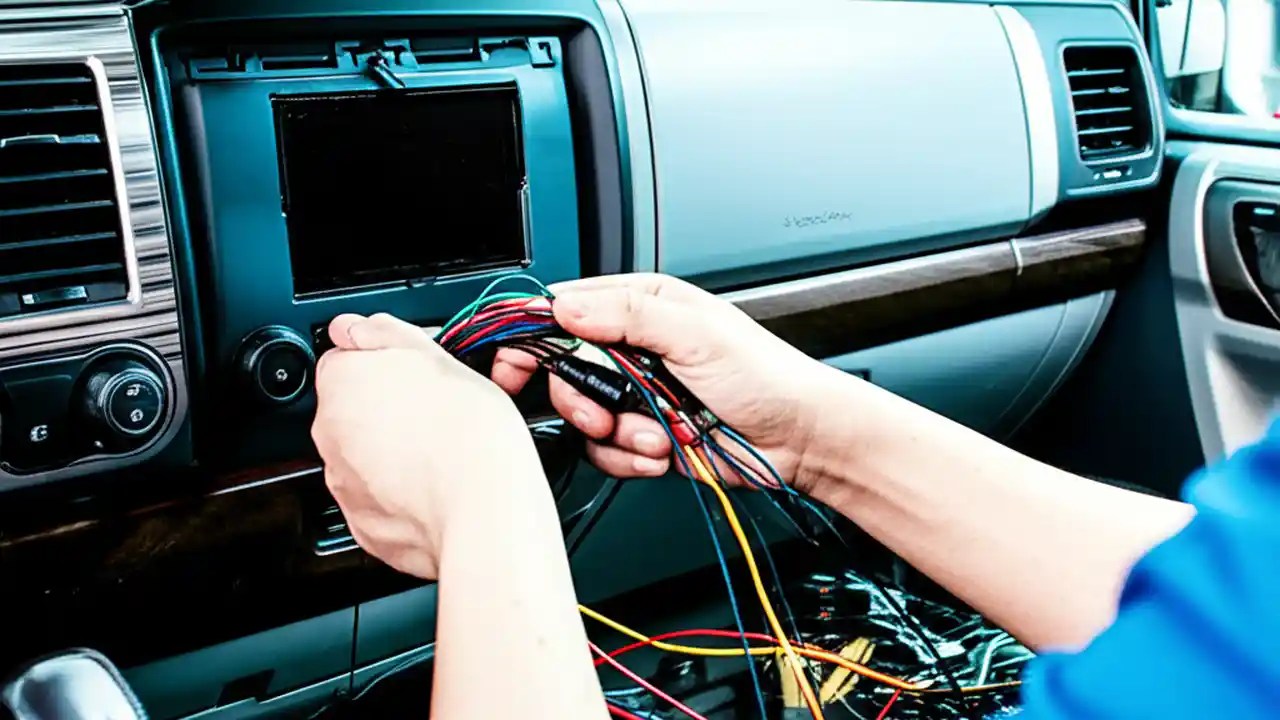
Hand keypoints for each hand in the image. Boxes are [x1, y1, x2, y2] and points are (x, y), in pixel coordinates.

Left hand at [313, 313, 549, 578]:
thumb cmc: (470, 433)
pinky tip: (432, 486)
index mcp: (343, 381)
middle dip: (384, 409)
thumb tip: (354, 327)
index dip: (380, 364)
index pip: (344, 358)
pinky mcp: (362, 522)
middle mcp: (330, 432)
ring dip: (390, 451)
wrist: (484, 508)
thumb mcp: (437, 357)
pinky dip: (397, 493)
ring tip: (438, 453)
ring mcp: (343, 481)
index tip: (407, 375)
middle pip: (350, 409)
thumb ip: (384, 334)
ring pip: (361, 456)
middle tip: (432, 413)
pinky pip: (375, 499)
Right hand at [493, 273, 840, 492]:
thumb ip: (626, 315)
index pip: (564, 311)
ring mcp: (636, 392)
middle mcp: (633, 347)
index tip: (512, 366)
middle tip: (603, 413)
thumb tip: (565, 305)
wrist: (800, 438)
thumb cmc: (766, 375)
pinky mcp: (643, 433)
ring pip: (582, 416)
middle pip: (563, 370)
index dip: (531, 338)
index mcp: (641, 305)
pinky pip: (605, 450)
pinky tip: (663, 450)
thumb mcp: (695, 332)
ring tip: (656, 433)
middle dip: (580, 400)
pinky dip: (629, 457)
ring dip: (616, 434)